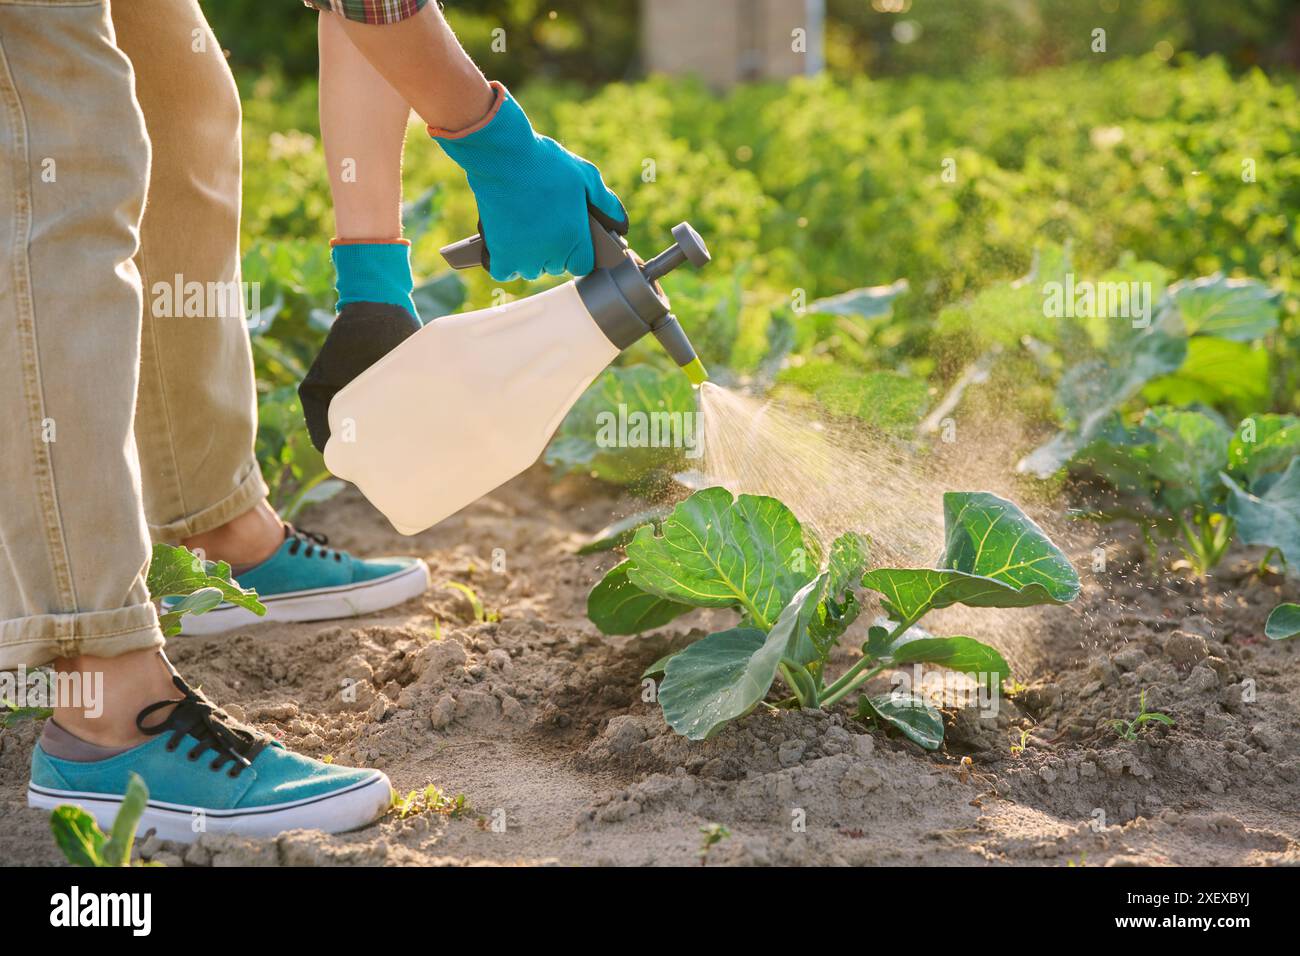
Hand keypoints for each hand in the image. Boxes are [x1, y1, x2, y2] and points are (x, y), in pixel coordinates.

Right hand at [432, 83, 626, 281]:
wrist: (502, 157)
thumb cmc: (546, 164)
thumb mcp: (586, 176)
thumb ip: (606, 203)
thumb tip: (621, 225)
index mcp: (575, 238)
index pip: (582, 265)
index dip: (577, 251)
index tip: (570, 238)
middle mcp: (551, 254)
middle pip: (555, 266)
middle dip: (553, 250)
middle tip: (546, 223)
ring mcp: (524, 258)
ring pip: (530, 270)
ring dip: (530, 256)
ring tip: (526, 227)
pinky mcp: (499, 255)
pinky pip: (505, 273)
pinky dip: (506, 263)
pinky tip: (507, 244)